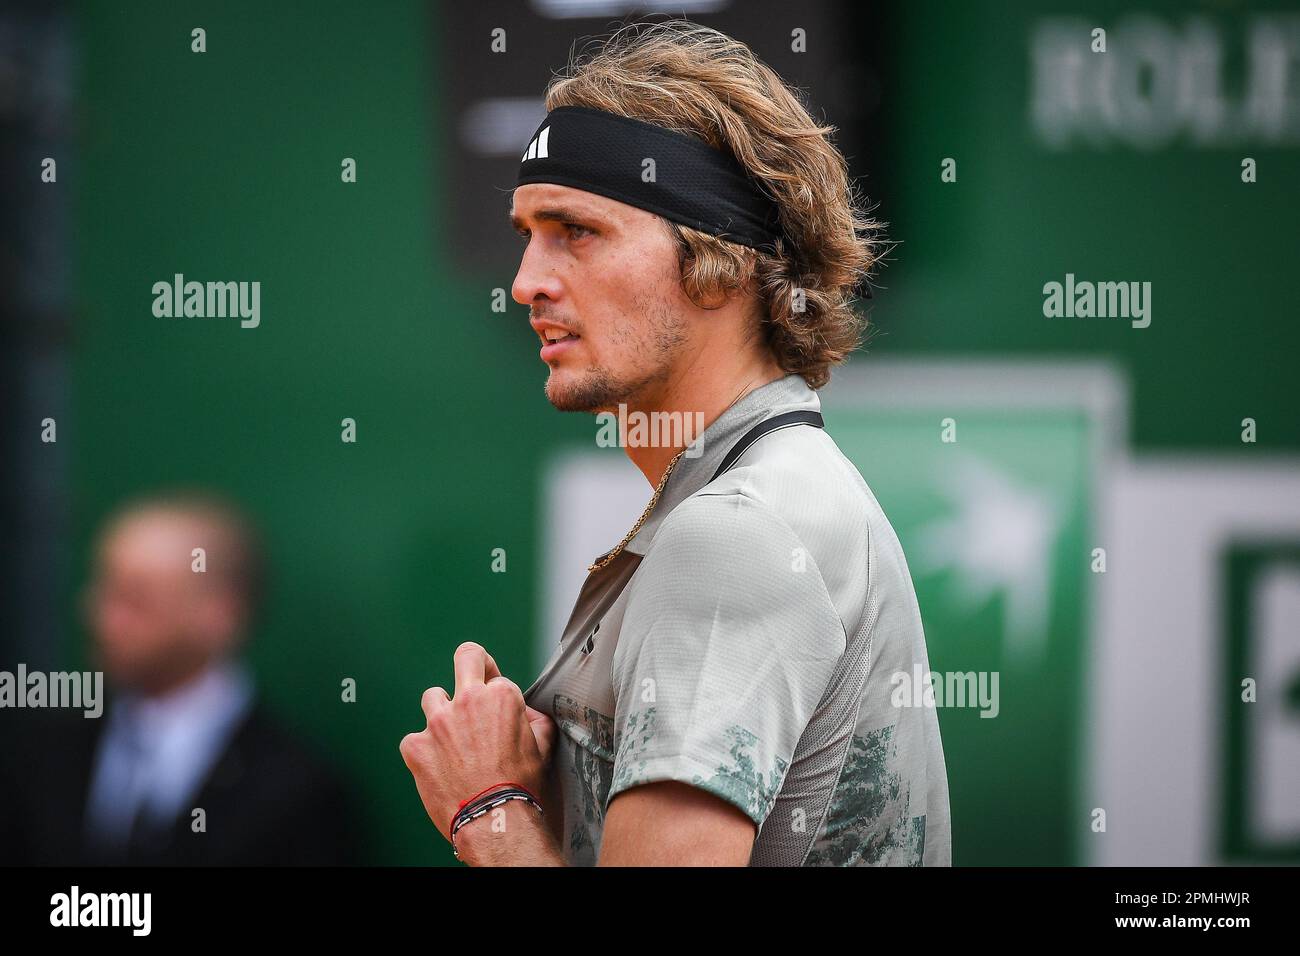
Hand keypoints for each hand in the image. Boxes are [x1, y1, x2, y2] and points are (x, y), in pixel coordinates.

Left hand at [399, 642, 556, 840]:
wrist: (494, 819)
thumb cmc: (520, 787)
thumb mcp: (543, 748)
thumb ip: (535, 722)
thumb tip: (528, 716)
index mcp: (501, 696)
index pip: (497, 679)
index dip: (498, 696)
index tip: (497, 712)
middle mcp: (468, 700)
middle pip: (466, 656)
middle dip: (471, 664)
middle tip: (471, 684)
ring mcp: (438, 721)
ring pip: (433, 697)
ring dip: (442, 714)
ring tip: (451, 740)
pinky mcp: (416, 746)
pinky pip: (414, 738)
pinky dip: (424, 750)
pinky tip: (437, 766)